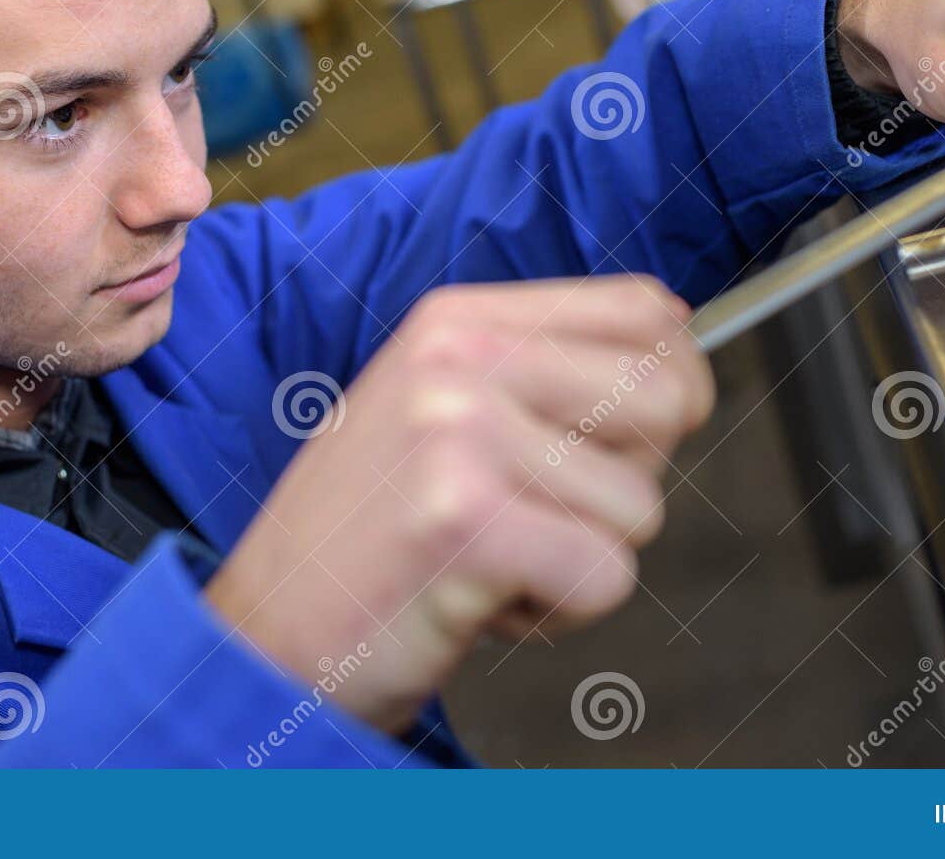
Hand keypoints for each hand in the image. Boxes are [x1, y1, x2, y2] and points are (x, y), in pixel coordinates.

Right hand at [204, 275, 714, 733]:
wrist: (265, 633)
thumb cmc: (368, 536)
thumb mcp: (443, 411)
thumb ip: (546, 375)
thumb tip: (680, 352)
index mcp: (460, 320)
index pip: (647, 311)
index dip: (677, 381)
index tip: (633, 442)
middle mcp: (461, 355)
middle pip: (667, 400)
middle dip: (629, 483)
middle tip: (543, 514)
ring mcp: (459, 430)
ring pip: (639, 508)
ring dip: (579, 560)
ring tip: (488, 560)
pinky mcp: (465, 518)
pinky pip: (605, 578)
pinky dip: (559, 615)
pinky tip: (478, 600)